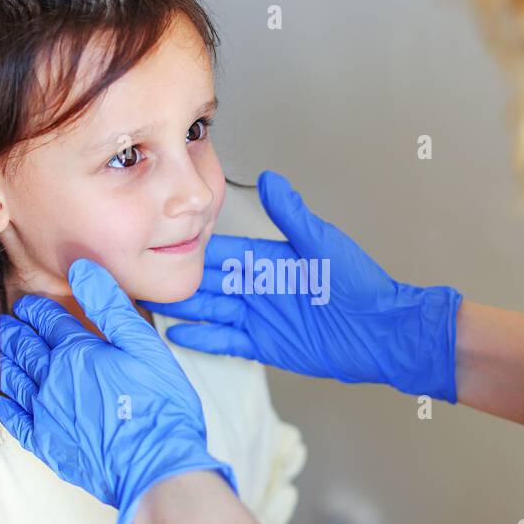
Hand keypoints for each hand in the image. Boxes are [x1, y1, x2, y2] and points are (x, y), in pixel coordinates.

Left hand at [0, 258, 237, 523]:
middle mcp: (52, 380)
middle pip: (24, 348)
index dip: (36, 309)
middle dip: (13, 332)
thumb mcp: (145, 346)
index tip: (28, 304)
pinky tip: (2, 402)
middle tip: (6, 324)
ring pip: (13, 380)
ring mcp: (46, 414)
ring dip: (3, 363)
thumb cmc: (160, 406)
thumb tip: (82, 269)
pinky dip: (6, 408)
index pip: (48, 321)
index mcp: (77, 352)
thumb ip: (111, 306)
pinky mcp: (48, 445)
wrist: (155, 467)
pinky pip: (16, 422)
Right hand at [142, 170, 463, 402]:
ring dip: (183, 308)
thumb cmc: (361, 285)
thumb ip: (291, 215)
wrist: (382, 331)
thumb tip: (269, 179)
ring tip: (150, 304)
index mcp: (270, 260)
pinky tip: (177, 335)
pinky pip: (225, 342)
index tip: (163, 240)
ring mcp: (258, 317)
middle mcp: (259, 287)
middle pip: (209, 282)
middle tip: (141, 274)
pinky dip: (202, 339)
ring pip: (210, 310)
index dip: (193, 248)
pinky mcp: (263, 345)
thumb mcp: (322, 243)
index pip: (222, 252)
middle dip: (178, 278)